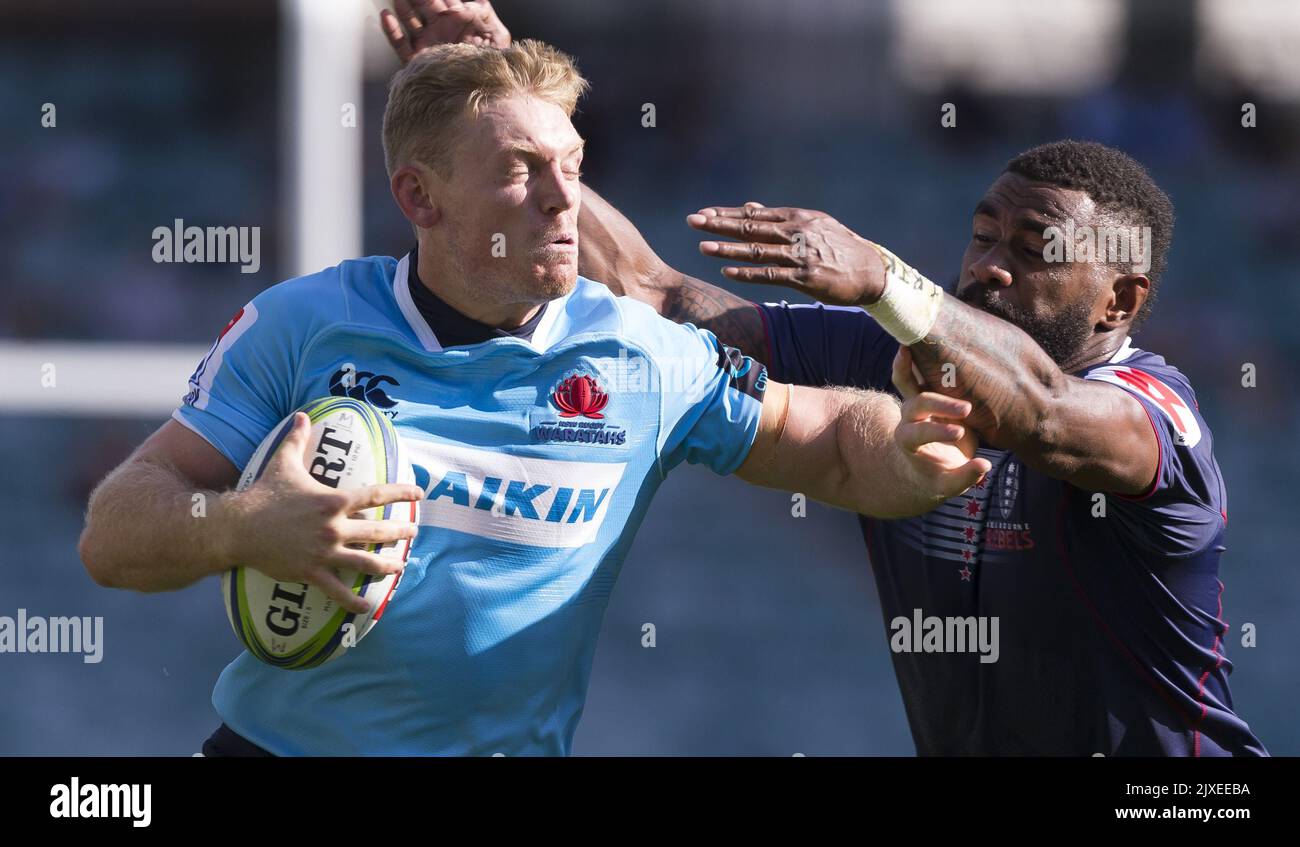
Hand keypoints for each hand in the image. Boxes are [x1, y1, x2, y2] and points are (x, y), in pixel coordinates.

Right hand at [225, 413, 422, 613]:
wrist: (237, 526)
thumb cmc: (263, 494)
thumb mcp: (283, 462)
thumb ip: (296, 438)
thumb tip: (302, 415)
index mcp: (333, 501)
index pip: (377, 495)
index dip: (401, 493)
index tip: (419, 493)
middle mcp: (334, 527)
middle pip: (378, 532)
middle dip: (401, 532)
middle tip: (414, 533)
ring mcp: (324, 552)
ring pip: (366, 562)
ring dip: (388, 565)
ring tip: (401, 566)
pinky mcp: (311, 572)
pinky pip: (337, 591)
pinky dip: (353, 601)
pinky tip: (367, 607)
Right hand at [380, 0, 511, 63]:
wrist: (486, 93)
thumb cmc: (495, 65)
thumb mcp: (497, 35)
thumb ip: (485, 14)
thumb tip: (469, 1)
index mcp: (459, 23)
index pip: (446, 1)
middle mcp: (441, 32)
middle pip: (425, 7)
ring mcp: (428, 45)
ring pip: (411, 21)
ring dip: (404, 8)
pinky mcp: (418, 62)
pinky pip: (400, 45)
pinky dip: (391, 31)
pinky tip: (386, 16)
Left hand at [686, 202, 887, 305]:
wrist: (871, 271)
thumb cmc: (839, 247)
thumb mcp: (812, 225)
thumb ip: (778, 218)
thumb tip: (749, 208)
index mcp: (797, 217)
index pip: (754, 215)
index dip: (726, 214)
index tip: (703, 213)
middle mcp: (797, 232)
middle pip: (750, 228)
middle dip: (719, 225)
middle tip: (693, 221)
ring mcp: (801, 255)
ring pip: (757, 251)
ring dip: (728, 249)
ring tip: (702, 246)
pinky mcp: (806, 277)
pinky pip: (771, 275)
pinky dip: (748, 273)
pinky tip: (728, 271)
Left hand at [891, 351, 989, 501]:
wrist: (929, 465)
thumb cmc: (940, 476)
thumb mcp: (950, 485)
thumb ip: (965, 477)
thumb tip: (984, 467)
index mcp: (908, 443)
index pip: (917, 434)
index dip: (936, 431)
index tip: (959, 433)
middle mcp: (907, 420)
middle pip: (915, 404)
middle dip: (939, 404)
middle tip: (965, 409)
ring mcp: (914, 403)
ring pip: (911, 382)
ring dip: (929, 373)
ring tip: (948, 359)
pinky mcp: (925, 391)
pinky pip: (915, 371)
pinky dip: (915, 358)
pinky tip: (925, 340)